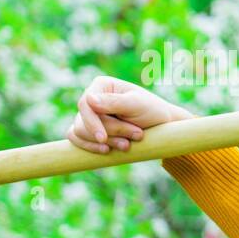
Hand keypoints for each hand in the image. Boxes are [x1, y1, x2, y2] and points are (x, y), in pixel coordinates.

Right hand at [66, 75, 192, 153]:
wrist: (162, 126)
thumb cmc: (152, 111)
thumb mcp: (137, 105)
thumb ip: (114, 102)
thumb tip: (88, 99)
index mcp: (101, 85)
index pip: (85, 104)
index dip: (92, 123)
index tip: (103, 139)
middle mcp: (92, 98)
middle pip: (84, 121)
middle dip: (110, 133)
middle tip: (137, 136)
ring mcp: (89, 115)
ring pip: (80, 132)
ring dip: (106, 142)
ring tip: (128, 145)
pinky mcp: (89, 129)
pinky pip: (76, 138)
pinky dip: (90, 146)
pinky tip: (107, 151)